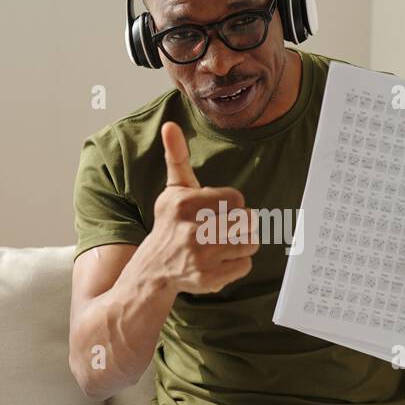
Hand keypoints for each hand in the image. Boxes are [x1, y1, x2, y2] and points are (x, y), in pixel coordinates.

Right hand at [144, 121, 258, 293]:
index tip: (217, 211)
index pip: (237, 199)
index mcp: (186, 205)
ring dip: (242, 243)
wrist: (154, 269)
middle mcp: (192, 231)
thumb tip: (170, 125)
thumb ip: (176, 156)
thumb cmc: (171, 223)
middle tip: (223, 228)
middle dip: (240, 223)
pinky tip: (220, 260)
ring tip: (223, 243)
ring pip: (250, 243)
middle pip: (247, 220)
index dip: (232, 204)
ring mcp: (201, 257)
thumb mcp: (173, 189)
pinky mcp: (210, 279)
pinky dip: (238, 263)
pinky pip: (245, 265)